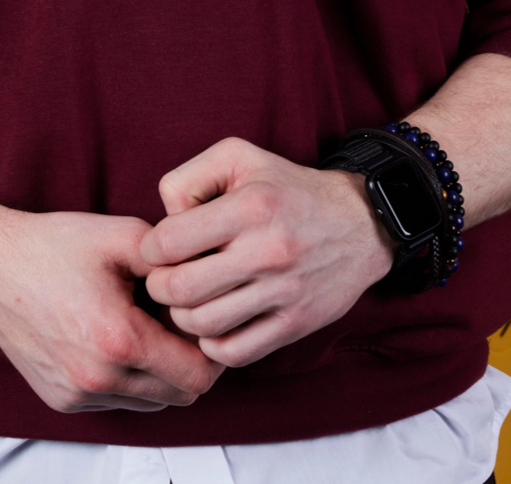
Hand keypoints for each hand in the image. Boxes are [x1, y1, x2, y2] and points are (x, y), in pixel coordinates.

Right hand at [0, 206, 224, 412]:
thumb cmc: (55, 246)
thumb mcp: (125, 235)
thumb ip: (175, 260)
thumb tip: (210, 281)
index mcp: (120, 341)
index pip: (198, 377)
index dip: (212, 350)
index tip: (205, 320)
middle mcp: (98, 379)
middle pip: (180, 395)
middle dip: (189, 361)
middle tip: (177, 320)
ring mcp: (78, 395)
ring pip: (151, 402)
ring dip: (159, 372)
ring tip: (143, 324)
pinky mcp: (62, 401)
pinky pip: (118, 401)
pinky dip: (129, 378)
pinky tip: (114, 336)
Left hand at [139, 137, 393, 366]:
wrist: (360, 223)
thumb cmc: (286, 187)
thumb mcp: (238, 157)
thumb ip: (189, 179)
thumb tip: (164, 221)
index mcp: (250, 206)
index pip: (169, 242)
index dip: (150, 249)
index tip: (157, 249)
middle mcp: (267, 251)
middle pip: (181, 290)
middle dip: (159, 287)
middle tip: (164, 279)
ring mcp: (283, 293)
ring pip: (204, 325)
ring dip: (183, 317)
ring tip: (188, 300)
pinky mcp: (295, 325)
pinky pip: (235, 353)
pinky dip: (212, 344)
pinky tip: (213, 323)